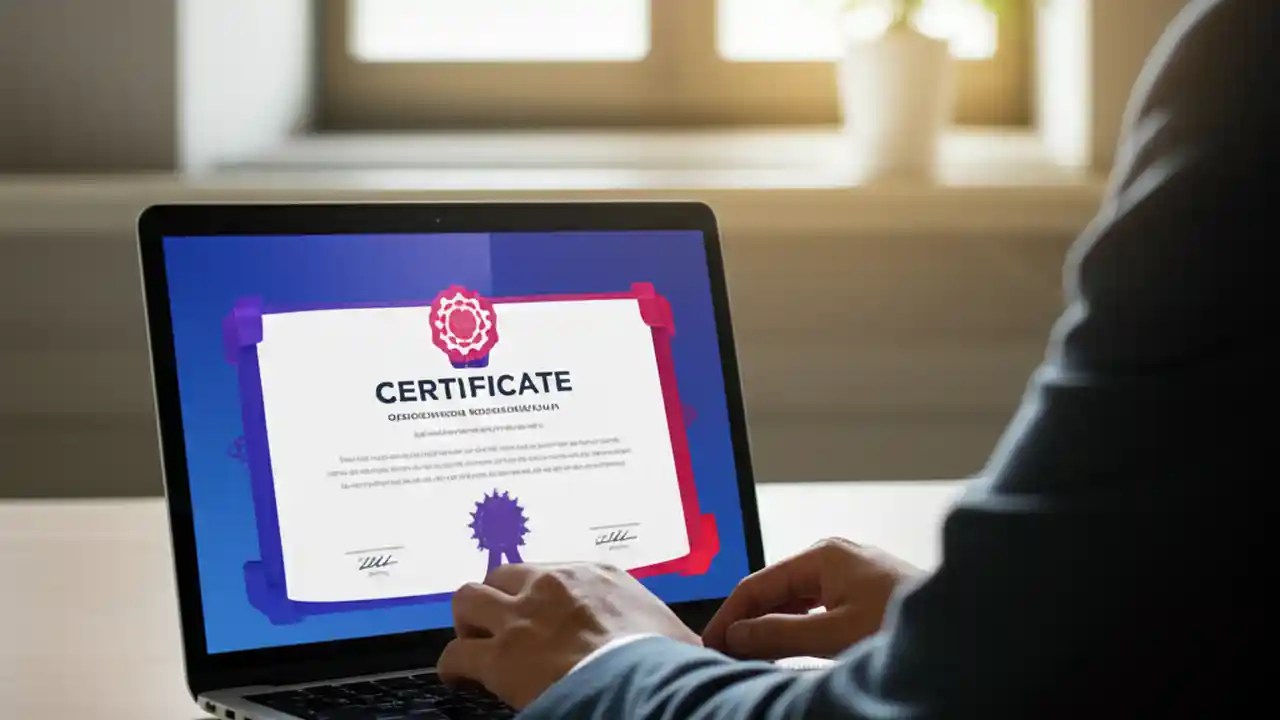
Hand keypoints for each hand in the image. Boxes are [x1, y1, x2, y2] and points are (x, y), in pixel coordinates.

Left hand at [438, 562, 700, 708]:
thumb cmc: (666, 661)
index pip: (554, 573)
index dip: (541, 594)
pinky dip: (454, 666)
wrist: (645, 684)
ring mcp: (522, 618)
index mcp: (597, 576)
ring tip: (474, 643)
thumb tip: (675, 647)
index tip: (543, 613)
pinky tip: (460, 678)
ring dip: (469, 622)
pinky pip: (456, 655)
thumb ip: (656, 628)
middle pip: (504, 575)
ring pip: (468, 599)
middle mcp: (553, 585)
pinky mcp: (500, 657)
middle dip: (498, 598)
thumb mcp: (670, 631)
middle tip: (501, 625)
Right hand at [702, 538, 919, 659]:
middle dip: (748, 623)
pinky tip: (787, 649)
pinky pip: (816, 608)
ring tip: (749, 657)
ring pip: (794, 600)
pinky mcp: (863, 592)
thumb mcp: (834, 635)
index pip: (757, 584)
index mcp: (822, 555)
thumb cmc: (905, 623)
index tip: (709, 646)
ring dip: (772, 627)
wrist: (966, 625)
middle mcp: (833, 556)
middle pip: (774, 590)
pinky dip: (796, 628)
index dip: (729, 617)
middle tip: (725, 656)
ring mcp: (850, 573)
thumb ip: (781, 634)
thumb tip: (736, 635)